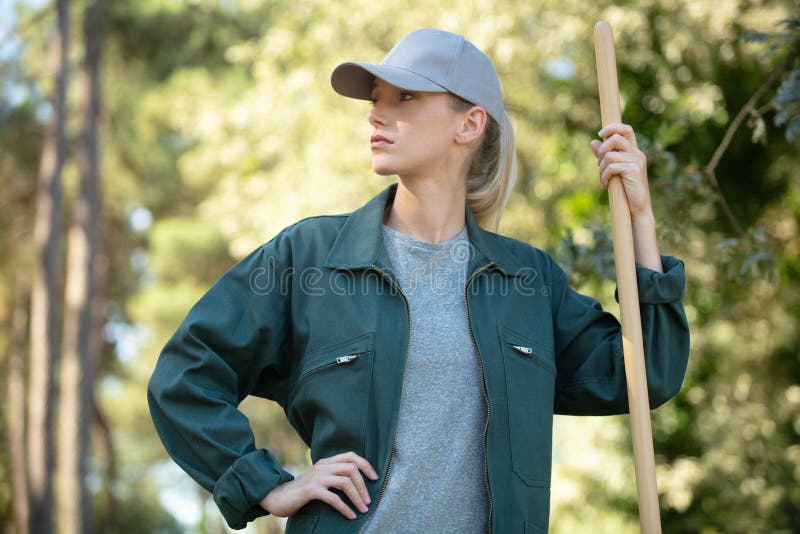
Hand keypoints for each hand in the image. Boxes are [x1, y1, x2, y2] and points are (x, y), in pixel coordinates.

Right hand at [259, 451, 378, 519]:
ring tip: (363, 509)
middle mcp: (323, 466)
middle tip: (368, 500)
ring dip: (357, 497)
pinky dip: (345, 508)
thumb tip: (355, 483)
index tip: (374, 478)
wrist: (277, 497)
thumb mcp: (319, 479)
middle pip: (351, 468)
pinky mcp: (311, 490)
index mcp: (326, 462)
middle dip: (364, 485)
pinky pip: (334, 498)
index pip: (351, 456)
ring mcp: (317, 477)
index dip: (365, 465)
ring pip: (345, 482)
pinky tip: (350, 515)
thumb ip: (333, 476)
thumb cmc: (301, 491)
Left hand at [590, 122, 652, 218]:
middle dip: (601, 151)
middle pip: (615, 138)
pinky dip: (604, 176)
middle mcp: (637, 153)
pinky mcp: (634, 170)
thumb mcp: (614, 170)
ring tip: (602, 179)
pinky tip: (605, 185)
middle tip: (598, 165)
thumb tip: (593, 141)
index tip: (600, 134)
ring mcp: (637, 161)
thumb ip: (605, 155)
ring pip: (610, 155)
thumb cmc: (626, 189)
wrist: (637, 208)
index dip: (612, 127)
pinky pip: (611, 167)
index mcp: (634, 151)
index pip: (626, 129)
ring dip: (601, 168)